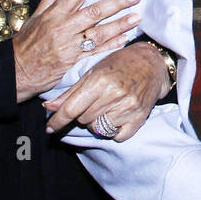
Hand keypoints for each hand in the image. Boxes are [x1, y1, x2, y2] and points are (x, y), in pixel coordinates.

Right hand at [12, 0, 140, 102]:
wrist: (16, 72)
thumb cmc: (26, 43)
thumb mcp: (35, 17)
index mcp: (53, 14)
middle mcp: (62, 28)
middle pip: (93, 12)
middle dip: (116, 3)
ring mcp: (69, 46)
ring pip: (99, 33)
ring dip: (120, 24)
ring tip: (136, 17)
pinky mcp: (73, 62)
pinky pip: (96, 52)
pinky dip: (112, 45)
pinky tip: (125, 38)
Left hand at [42, 41, 168, 138]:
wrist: (152, 63)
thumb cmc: (119, 64)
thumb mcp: (92, 72)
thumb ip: (70, 92)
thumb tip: (48, 107)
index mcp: (99, 81)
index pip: (71, 109)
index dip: (57, 121)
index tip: (49, 129)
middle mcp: (113, 95)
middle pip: (83, 119)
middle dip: (83, 113)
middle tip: (93, 102)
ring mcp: (127, 108)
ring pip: (98, 129)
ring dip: (97, 122)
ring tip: (106, 107)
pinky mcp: (139, 117)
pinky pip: (117, 136)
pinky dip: (113, 130)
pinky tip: (117, 116)